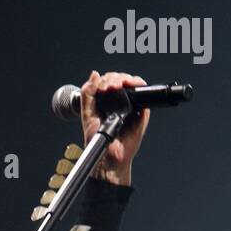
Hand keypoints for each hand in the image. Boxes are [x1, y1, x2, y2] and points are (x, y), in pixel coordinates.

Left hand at [80, 70, 149, 184]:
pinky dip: (138, 85)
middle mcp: (120, 101)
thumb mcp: (87, 114)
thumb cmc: (97, 139)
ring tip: (115, 86)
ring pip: (132, 82)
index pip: (109, 81)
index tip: (101, 87)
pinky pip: (143, 94)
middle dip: (114, 78)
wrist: (107, 155)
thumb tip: (94, 74)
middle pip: (120, 78)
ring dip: (124, 79)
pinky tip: (129, 86)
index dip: (106, 80)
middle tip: (108, 87)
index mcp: (107, 101)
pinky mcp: (141, 112)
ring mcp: (131, 105)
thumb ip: (87, 95)